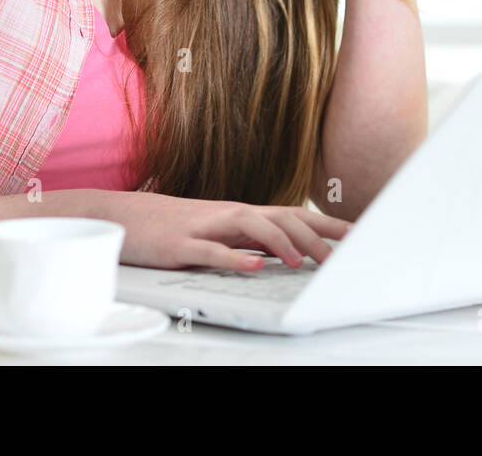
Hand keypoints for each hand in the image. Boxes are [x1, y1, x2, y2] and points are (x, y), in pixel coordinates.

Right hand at [105, 192, 353, 271]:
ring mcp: (206, 227)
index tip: (359, 234)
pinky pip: (211, 251)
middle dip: (314, 235)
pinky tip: (254, 268)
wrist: (122, 216)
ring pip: (252, 226)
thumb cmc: (174, 227)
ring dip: (280, 243)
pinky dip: (234, 258)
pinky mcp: (181, 244)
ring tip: (303, 263)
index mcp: (241, 215)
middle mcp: (229, 215)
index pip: (294, 215)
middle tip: (342, 256)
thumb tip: (289, 253)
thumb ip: (250, 242)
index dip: (327, 224)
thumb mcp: (218, 233)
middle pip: (281, 217)